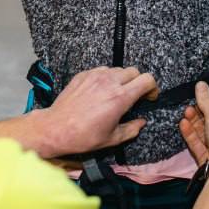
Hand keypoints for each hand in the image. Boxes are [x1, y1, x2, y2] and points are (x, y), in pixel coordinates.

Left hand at [40, 67, 158, 156]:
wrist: (56, 128)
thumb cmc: (83, 136)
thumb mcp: (112, 139)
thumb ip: (132, 129)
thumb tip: (141, 122)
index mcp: (120, 97)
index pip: (147, 80)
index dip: (152, 88)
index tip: (149, 97)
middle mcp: (109, 82)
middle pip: (134, 71)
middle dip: (138, 83)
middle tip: (133, 96)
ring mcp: (95, 76)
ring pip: (117, 70)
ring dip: (121, 80)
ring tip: (115, 94)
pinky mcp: (83, 75)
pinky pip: (101, 70)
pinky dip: (106, 78)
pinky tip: (100, 92)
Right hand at [179, 82, 208, 164]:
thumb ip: (206, 100)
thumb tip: (201, 85)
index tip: (204, 100)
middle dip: (201, 115)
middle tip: (191, 105)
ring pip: (205, 134)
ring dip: (194, 123)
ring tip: (185, 112)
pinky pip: (198, 144)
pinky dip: (191, 134)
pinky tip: (183, 124)